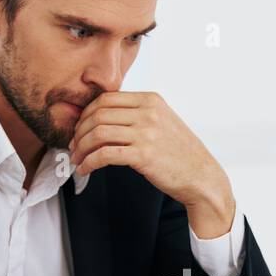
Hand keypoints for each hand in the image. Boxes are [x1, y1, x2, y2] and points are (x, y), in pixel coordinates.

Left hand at [68, 91, 234, 237]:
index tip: (79, 129)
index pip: (106, 99)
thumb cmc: (180, 153)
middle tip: (73, 146)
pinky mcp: (144, 155)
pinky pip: (105, 155)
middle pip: (98, 114)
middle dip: (79, 132)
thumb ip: (138, 114)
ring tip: (78, 160)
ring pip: (98, 133)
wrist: (202, 177)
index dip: (86, 114)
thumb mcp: (162, 122)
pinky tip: (86, 169)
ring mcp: (147, 133)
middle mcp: (148, 113)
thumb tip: (103, 116)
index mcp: (150, 100)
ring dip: (81, 148)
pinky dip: (90, 162)